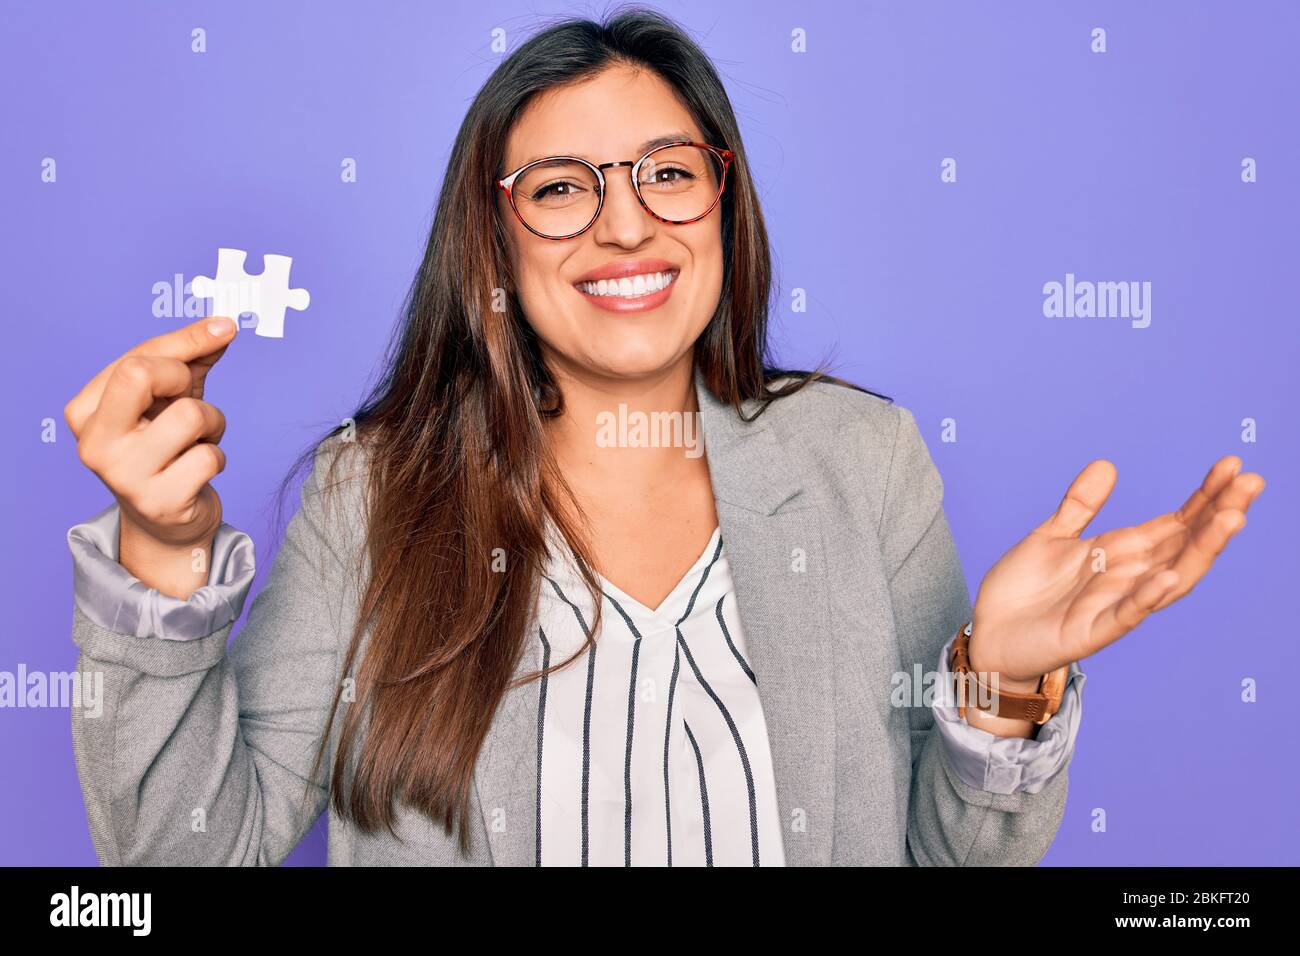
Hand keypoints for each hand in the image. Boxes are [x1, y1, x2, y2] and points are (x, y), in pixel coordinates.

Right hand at [65, 316, 238, 595]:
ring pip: (189, 415)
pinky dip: (217, 457)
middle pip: (141, 374)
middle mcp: (94, 443)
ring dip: (212, 422)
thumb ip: (190, 356)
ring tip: (200, 439)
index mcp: (85, 410)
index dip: (186, 342)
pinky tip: (201, 469)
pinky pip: (210, 456)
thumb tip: (223, 324)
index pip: (137, 357)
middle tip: (189, 397)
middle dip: (182, 376)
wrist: (167, 521)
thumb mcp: (171, 396)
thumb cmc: (167, 447)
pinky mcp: (160, 502)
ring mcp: (124, 476)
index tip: (222, 330)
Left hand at [968, 456, 1265, 688]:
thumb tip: (1107, 464)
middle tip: (1252, 482)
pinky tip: (1170, 575)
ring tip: (1232, 518)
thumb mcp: (1051, 537)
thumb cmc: (1023, 591)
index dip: (1205, 496)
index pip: (1176, 522)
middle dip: (1219, 515)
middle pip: (1184, 545)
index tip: (1233, 465)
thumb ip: (1080, 505)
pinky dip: (1148, 596)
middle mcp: (1128, 578)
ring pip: (1170, 578)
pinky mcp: (1090, 633)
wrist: (987, 636)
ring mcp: (1113, 606)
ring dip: (1201, 550)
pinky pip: (1126, 614)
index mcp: (1121, 552)